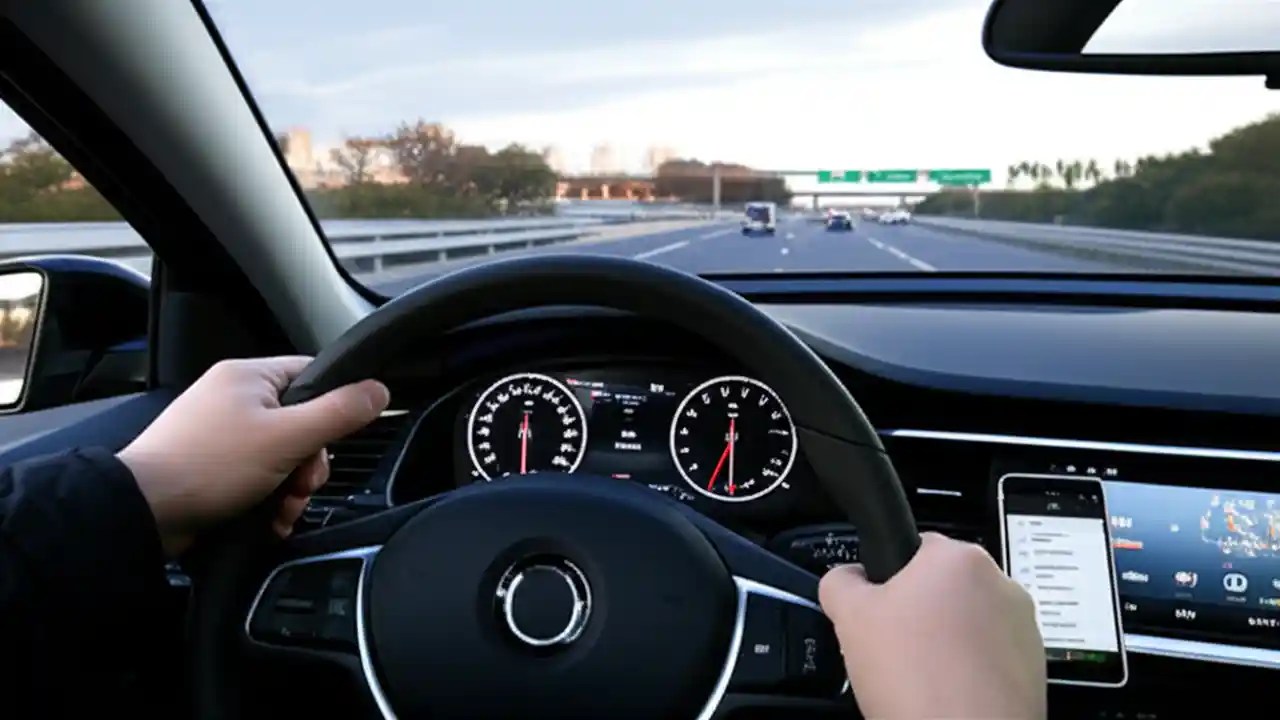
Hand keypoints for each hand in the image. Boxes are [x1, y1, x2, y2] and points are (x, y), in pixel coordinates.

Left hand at [118, 356, 389, 556]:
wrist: (143, 512)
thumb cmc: (209, 466)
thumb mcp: (288, 437)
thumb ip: (339, 413)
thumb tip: (380, 390)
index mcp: (249, 376)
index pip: (313, 376)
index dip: (334, 409)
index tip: (336, 440)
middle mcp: (233, 399)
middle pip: (302, 423)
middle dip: (310, 464)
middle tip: (301, 484)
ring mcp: (220, 434)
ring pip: (282, 456)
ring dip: (292, 488)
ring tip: (281, 509)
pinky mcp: (212, 468)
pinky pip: (259, 477)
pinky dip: (269, 500)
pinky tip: (269, 519)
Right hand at [819, 533, 1046, 719]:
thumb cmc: (915, 678)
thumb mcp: (850, 618)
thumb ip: (841, 582)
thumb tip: (846, 578)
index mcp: (957, 557)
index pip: (913, 549)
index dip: (888, 582)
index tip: (879, 615)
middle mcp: (1000, 582)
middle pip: (943, 588)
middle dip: (919, 613)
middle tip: (894, 649)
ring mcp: (1023, 624)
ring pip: (968, 622)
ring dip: (947, 641)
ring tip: (923, 677)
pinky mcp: (1035, 663)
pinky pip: (991, 654)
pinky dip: (971, 669)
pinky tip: (948, 693)